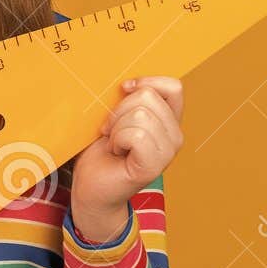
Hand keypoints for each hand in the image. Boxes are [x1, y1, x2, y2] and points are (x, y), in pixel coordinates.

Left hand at [71, 75, 184, 237]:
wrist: (91, 185)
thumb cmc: (101, 150)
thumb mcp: (117, 116)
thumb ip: (131, 100)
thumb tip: (129, 83)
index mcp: (169, 121)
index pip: (173, 87)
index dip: (145, 82)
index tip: (123, 91)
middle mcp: (175, 136)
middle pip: (148, 97)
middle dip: (119, 110)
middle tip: (113, 131)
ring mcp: (168, 152)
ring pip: (140, 115)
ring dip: (117, 128)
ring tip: (115, 143)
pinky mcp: (154, 166)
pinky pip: (136, 135)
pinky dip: (117, 140)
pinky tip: (117, 152)